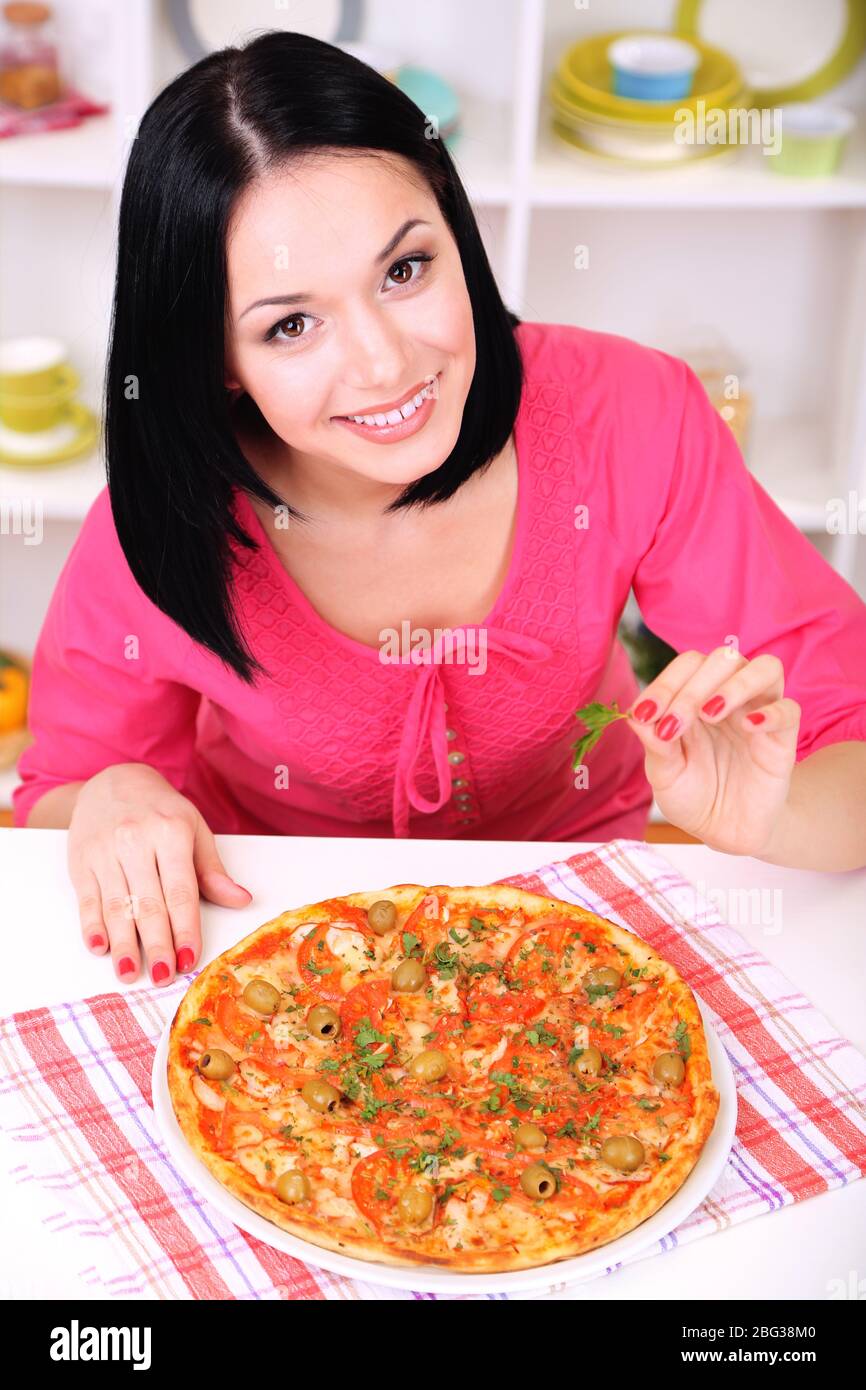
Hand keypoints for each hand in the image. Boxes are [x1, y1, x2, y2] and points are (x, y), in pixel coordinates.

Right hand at [68, 762, 251, 984]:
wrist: (112, 780)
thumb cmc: (160, 810)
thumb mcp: (193, 828)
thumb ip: (212, 869)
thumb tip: (240, 900)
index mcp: (171, 833)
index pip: (181, 891)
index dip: (186, 928)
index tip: (190, 958)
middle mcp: (135, 841)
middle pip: (148, 904)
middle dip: (157, 944)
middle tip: (164, 976)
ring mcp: (105, 851)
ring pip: (116, 906)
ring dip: (123, 944)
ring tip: (130, 973)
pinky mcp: (81, 860)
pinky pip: (87, 898)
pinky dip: (92, 926)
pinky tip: (100, 947)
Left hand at [626, 647, 800, 855]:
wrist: (726, 831)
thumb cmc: (693, 796)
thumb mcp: (666, 775)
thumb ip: (656, 746)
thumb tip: (636, 717)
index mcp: (697, 697)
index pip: (687, 666)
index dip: (665, 683)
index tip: (644, 714)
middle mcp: (730, 697)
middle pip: (722, 659)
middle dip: (691, 688)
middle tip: (673, 724)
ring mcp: (759, 712)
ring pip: (765, 668)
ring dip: (735, 684)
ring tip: (710, 713)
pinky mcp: (783, 737)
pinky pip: (790, 709)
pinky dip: (772, 712)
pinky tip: (749, 726)